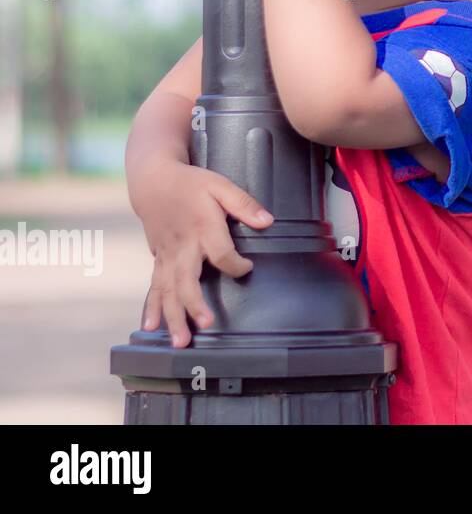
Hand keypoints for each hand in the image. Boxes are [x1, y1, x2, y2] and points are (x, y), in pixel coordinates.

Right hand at [129, 157, 274, 347]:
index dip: (235, 264)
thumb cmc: (192, 184)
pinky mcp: (158, 260)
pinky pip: (154, 287)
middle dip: (194, 304)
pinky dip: (151, 307)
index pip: (221, 253)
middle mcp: (182, 246)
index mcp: (202, 227)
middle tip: (205, 325)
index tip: (247, 268)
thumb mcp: (221, 186)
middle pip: (186, 280)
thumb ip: (244, 204)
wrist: (153, 182)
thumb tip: (268, 222)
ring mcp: (167, 256)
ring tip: (180, 342)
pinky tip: (150, 327)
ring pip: (167, 291)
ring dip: (172, 317)